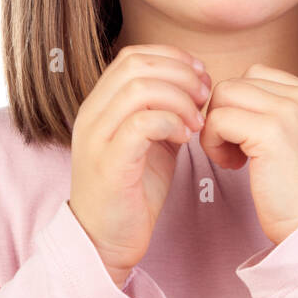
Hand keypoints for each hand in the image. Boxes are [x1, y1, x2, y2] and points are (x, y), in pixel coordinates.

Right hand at [68, 44, 210, 285]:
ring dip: (179, 99)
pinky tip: (185, 138)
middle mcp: (92, 115)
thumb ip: (165, 111)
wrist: (106, 240)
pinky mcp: (109, 163)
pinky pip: (141, 123)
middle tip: (205, 95)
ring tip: (198, 121)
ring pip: (139, 90)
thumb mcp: (151, 140)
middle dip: (179, 74)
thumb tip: (197, 85)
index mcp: (100, 104)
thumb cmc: (133, 191)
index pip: (133, 56)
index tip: (200, 75)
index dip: (172, 58)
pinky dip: (171, 123)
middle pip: (136, 65)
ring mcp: (97, 138)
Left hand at [199, 64, 297, 245]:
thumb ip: (274, 113)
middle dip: (223, 114)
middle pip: (237, 83)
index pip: (256, 74)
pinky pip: (218, 120)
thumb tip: (227, 98)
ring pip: (224, 95)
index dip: (238, 104)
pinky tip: (232, 166)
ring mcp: (290, 112)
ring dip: (215, 126)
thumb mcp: (297, 139)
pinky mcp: (270, 132)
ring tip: (231, 157)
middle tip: (232, 149)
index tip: (243, 137)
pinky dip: (213, 143)